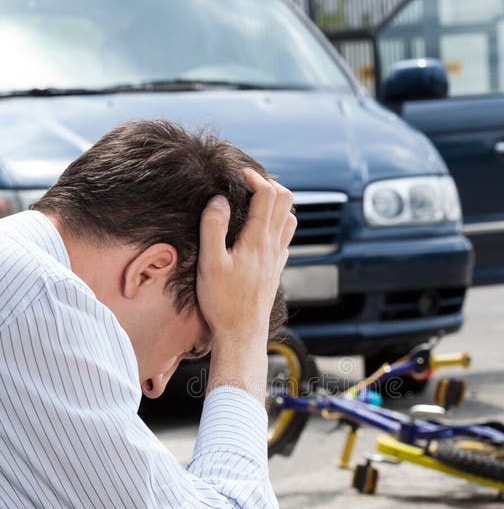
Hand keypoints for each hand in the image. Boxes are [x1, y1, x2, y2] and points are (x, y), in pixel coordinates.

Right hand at [197, 169, 295, 398]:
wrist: (242, 334)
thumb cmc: (223, 302)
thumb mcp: (210, 263)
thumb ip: (213, 228)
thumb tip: (218, 199)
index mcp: (258, 240)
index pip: (269, 194)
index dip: (255, 177)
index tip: (238, 174)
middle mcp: (274, 246)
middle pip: (286, 201)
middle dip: (268, 184)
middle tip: (247, 183)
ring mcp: (278, 257)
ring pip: (290, 218)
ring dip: (276, 203)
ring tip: (254, 201)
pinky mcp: (276, 268)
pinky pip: (286, 237)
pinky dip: (277, 223)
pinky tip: (260, 229)